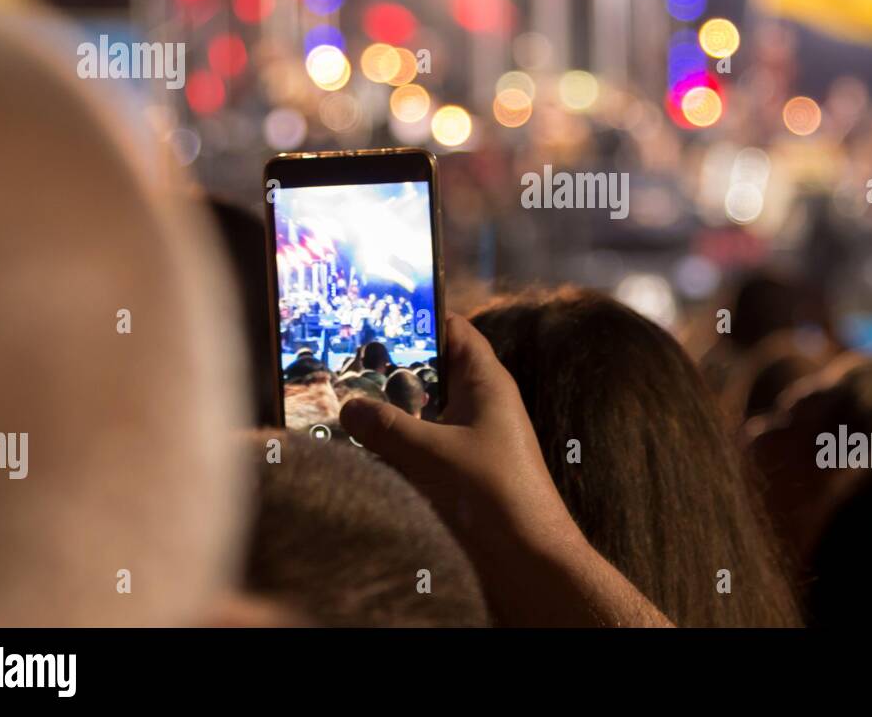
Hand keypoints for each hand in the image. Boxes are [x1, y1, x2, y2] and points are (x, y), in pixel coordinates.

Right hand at [340, 313, 670, 625]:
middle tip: (342, 362)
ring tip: (341, 404)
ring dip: (390, 411)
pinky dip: (398, 444)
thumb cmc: (493, 494)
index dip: (418, 317)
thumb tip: (348, 407)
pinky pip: (425, 445)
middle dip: (392, 368)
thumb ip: (385, 427)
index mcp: (486, 382)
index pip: (453, 329)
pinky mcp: (464, 471)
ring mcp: (474, 438)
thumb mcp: (430, 454)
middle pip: (432, 370)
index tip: (374, 313)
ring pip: (425, 411)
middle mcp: (481, 404)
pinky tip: (364, 451)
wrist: (530, 557)